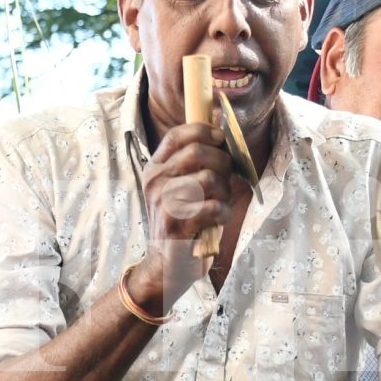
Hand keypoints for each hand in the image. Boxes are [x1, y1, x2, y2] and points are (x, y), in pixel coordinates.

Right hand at [133, 122, 246, 303]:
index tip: (220, 139)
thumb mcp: (185, 184)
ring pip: (209, 178)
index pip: (177, 135)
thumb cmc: (184, 221)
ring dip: (224, 191)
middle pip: (197, 152)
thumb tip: (219, 114)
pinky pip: (213, 206)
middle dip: (222, 163)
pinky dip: (223, 213)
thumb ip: (199, 155)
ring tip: (219, 203)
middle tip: (225, 179)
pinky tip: (217, 220)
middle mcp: (155, 182)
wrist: (167, 265)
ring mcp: (163, 203)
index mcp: (155, 168)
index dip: (203, 130)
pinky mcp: (176, 225)